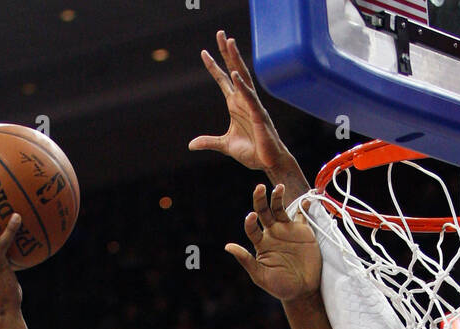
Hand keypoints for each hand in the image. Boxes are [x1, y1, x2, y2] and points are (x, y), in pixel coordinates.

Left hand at [191, 30, 288, 174]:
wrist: (268, 163)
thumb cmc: (252, 153)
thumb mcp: (225, 146)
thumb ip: (209, 142)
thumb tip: (191, 144)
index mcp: (235, 105)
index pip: (222, 80)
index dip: (213, 66)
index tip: (203, 52)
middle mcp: (243, 100)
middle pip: (234, 70)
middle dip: (227, 53)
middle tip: (221, 34)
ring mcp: (252, 106)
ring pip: (243, 78)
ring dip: (236, 60)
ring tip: (230, 43)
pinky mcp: (259, 115)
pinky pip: (250, 98)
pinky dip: (243, 87)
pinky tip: (235, 75)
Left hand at [226, 184, 320, 301]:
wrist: (303, 291)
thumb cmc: (280, 286)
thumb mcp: (261, 276)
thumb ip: (246, 260)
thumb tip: (228, 246)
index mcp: (261, 243)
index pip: (252, 227)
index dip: (250, 221)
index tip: (251, 216)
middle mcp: (272, 233)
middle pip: (263, 211)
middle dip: (260, 199)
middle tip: (259, 188)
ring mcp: (287, 230)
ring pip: (279, 208)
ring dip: (277, 197)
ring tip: (278, 188)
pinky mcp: (303, 232)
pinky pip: (302, 215)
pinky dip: (303, 206)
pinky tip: (304, 201)